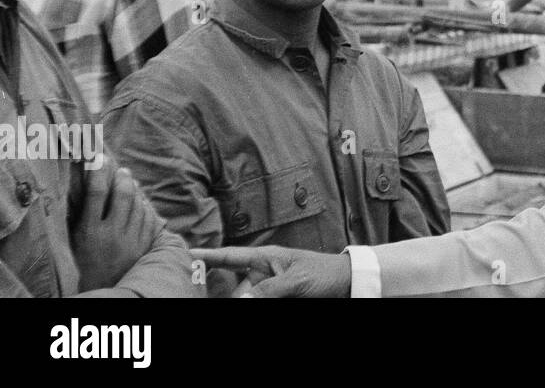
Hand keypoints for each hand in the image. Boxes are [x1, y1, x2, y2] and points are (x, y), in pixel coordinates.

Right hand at [71, 161, 157, 291]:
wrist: (103, 289)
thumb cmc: (83, 263)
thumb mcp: (77, 240)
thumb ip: (82, 215)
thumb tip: (90, 184)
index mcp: (89, 232)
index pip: (95, 194)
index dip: (97, 172)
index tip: (98, 158)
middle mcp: (111, 234)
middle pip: (122, 194)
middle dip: (122, 178)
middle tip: (121, 170)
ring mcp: (131, 239)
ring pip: (138, 203)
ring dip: (135, 189)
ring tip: (130, 181)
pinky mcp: (145, 244)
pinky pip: (149, 217)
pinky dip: (144, 206)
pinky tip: (140, 201)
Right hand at [191, 246, 352, 296]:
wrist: (348, 285)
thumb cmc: (325, 274)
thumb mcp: (297, 280)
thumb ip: (269, 290)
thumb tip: (241, 300)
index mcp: (264, 258)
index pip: (229, 256)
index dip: (206, 256)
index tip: (184, 256)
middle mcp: (261, 274)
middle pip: (229, 287)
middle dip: (217, 293)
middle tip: (196, 294)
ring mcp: (267, 290)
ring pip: (241, 297)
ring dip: (235, 298)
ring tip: (220, 297)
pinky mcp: (274, 300)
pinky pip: (255, 301)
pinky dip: (247, 301)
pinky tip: (242, 301)